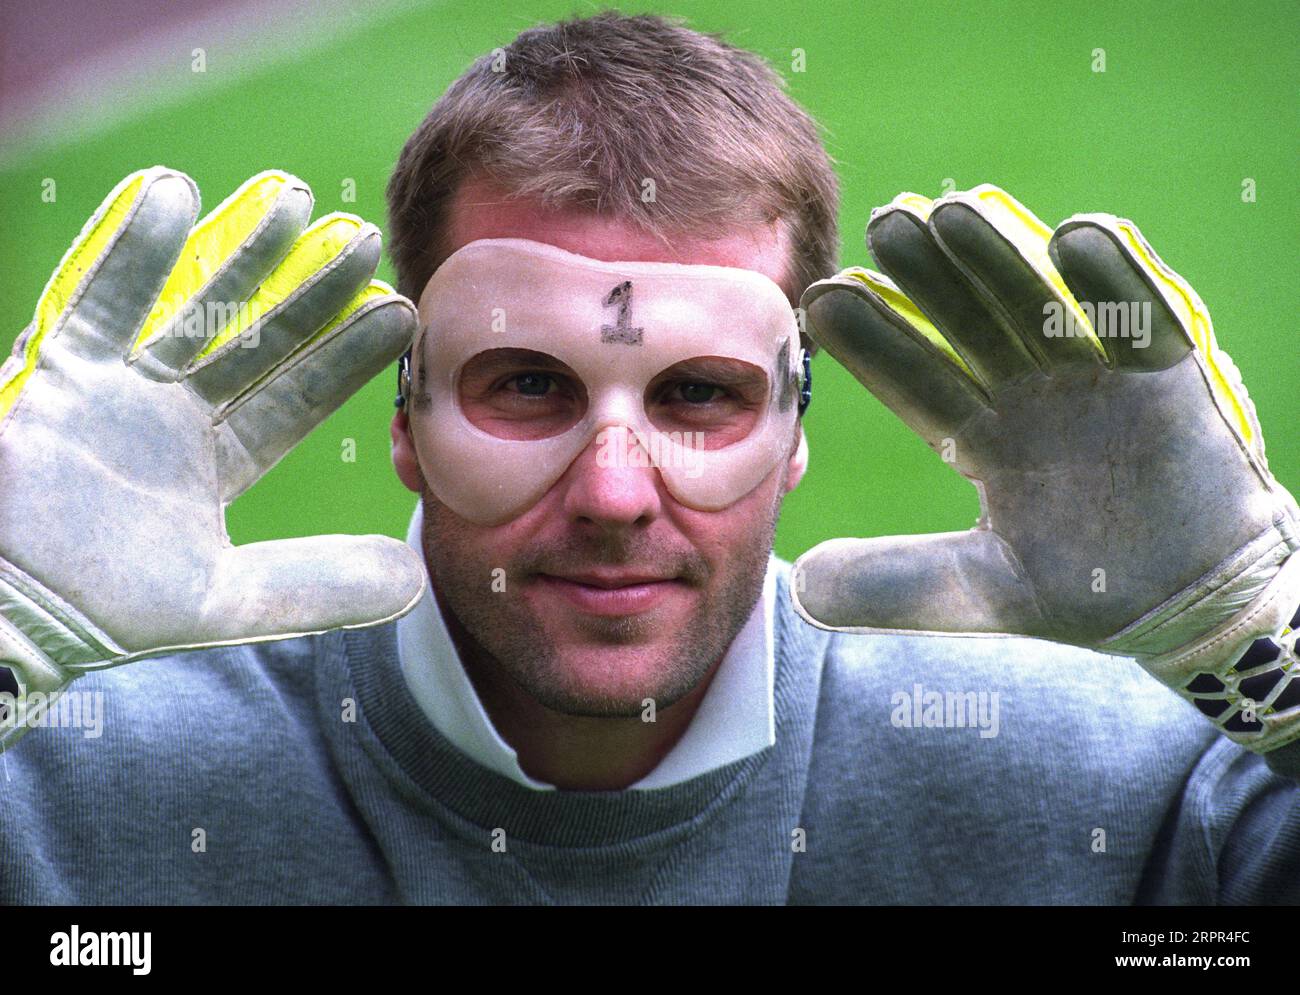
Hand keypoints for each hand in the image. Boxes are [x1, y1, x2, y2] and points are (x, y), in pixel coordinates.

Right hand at [0, 167, 423, 749]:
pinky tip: (171, 194)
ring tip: (292, 201)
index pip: (297, 396)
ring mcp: (118, 388)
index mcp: (219, 461)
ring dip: (237, 254)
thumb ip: (317, 584)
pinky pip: (97, 300)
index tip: (402, 313)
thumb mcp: (227, 601)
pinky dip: (128, 251)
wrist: (6, 613)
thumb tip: (413, 578)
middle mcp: (175, 416)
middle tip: (361, 238)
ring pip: (189, 308)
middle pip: (255, 340)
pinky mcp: (57, 372)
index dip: (348, 356)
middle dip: (308, 292)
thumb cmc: (105, 608)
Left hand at [793, 184, 1299, 751]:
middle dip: (928, 279)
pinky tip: (1074, 237)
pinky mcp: (1166, 375)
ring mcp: (1095, 378)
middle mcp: (1028, 394)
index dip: (874, 345)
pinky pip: (1139, 319)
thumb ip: (896, 584)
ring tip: (951, 215)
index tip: (821, 302)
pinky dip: (1115, 281)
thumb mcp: (978, 593)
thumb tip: (804, 587)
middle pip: (969, 324)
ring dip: (999, 260)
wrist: (1184, 604)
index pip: (916, 381)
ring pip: (1040, 305)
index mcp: (980, 437)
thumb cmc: (1078, 590)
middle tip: (883, 223)